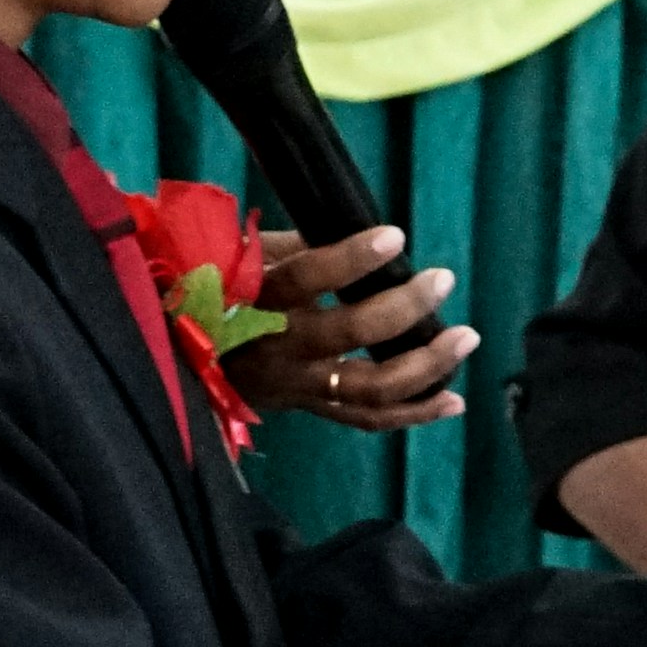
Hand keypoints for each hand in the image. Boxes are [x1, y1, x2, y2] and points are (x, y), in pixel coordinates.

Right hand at [223, 220, 468, 434]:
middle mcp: (279, 350)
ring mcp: (298, 387)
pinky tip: (453, 400)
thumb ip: (294, 244)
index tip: (394, 235)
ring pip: (369, 388)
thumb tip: (350, 227)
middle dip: (404, 308)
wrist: (181, 361)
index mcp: (256, 302)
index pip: (305, 280)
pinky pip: (368, 419)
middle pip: (348, 334)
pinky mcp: (312, 408)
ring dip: (425, 367)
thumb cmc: (219, 294)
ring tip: (465, 339)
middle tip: (442, 281)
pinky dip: (414, 413)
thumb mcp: (243, 259)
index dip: (351, 260)